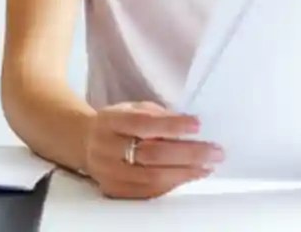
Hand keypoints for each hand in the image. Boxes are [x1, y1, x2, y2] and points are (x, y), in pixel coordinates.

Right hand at [81, 101, 223, 198]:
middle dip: (188, 154)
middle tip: (215, 151)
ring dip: (185, 173)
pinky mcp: (115, 191)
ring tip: (208, 166)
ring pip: (152, 178)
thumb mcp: (132, 108)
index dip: (171, 125)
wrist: (85, 143)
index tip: (197, 124)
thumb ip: (157, 115)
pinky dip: (173, 184)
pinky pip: (148, 192)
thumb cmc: (118, 123)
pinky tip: (190, 175)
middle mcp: (106, 148)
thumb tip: (190, 125)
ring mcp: (109, 173)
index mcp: (110, 121)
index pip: (143, 124)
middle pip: (151, 154)